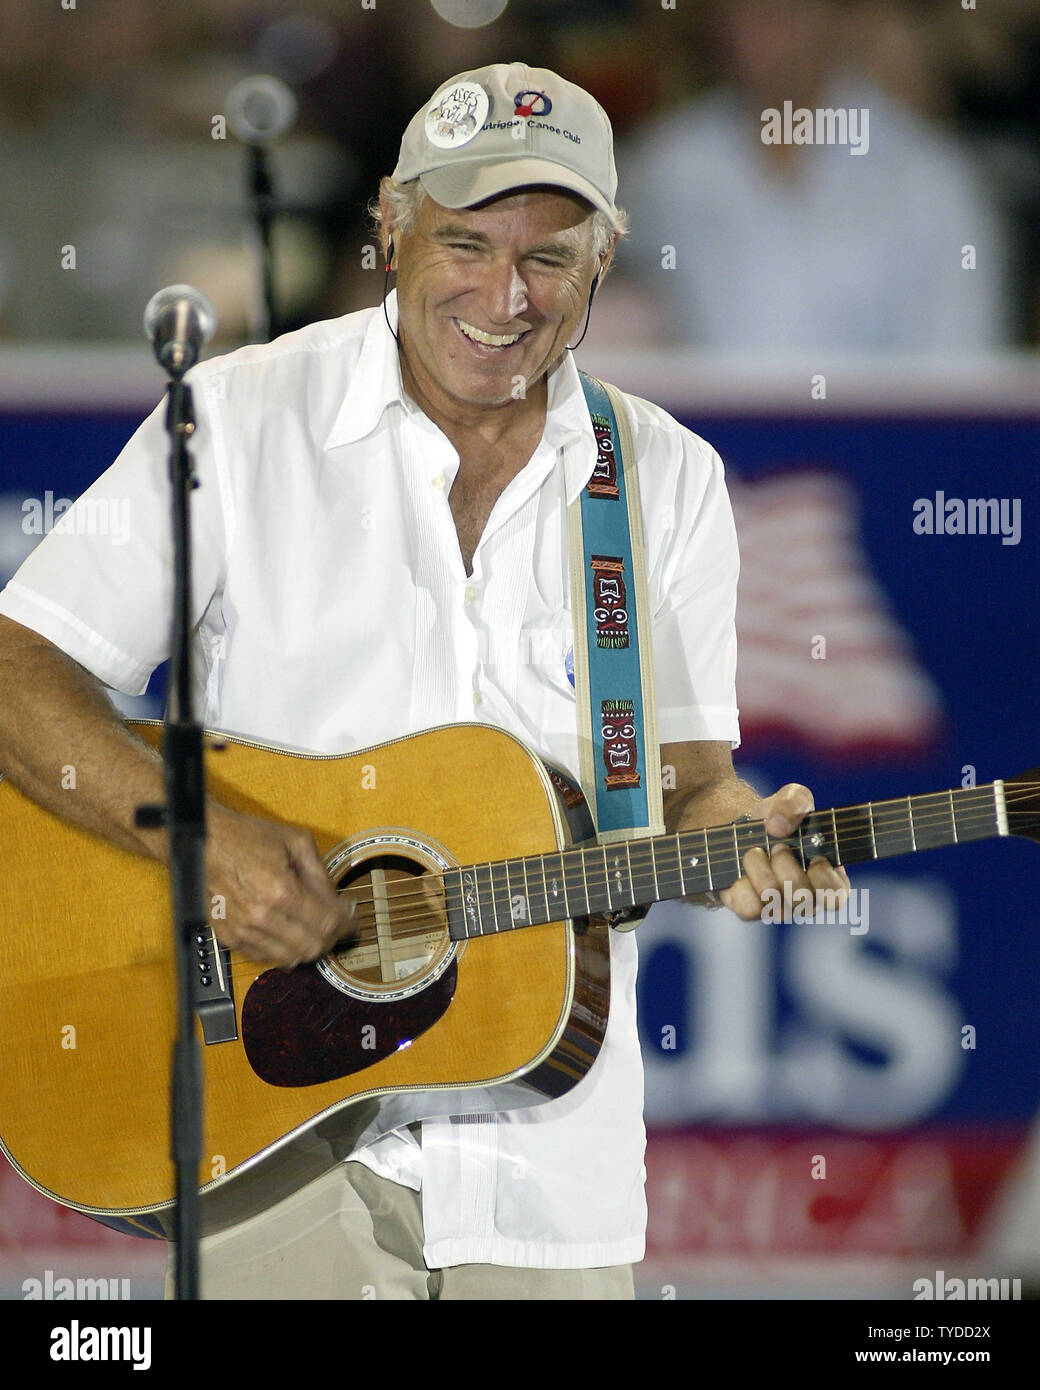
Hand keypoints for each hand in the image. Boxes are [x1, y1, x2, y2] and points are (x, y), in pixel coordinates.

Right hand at [204, 802, 354, 966]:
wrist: (203, 843)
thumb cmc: (247, 837)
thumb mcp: (296, 841)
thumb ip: (321, 875)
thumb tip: (339, 902)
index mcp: (280, 889)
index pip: (326, 923)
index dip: (346, 926)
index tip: (353, 923)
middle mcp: (261, 915)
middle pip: (312, 947)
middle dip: (331, 939)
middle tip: (336, 928)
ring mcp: (243, 930)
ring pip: (290, 958)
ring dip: (308, 947)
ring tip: (313, 930)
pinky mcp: (229, 937)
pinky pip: (265, 957)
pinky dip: (282, 949)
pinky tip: (287, 932)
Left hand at [719, 783, 850, 921]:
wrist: (741, 824)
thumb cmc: (778, 816)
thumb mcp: (793, 798)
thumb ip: (795, 802)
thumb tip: (778, 827)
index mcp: (829, 879)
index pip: (835, 896)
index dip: (823, 876)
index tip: (813, 855)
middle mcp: (806, 900)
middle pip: (802, 899)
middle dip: (785, 865)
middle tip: (777, 846)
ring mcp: (779, 908)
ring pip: (772, 901)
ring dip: (759, 868)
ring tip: (754, 851)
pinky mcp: (751, 910)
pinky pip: (749, 908)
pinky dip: (741, 884)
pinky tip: (741, 869)